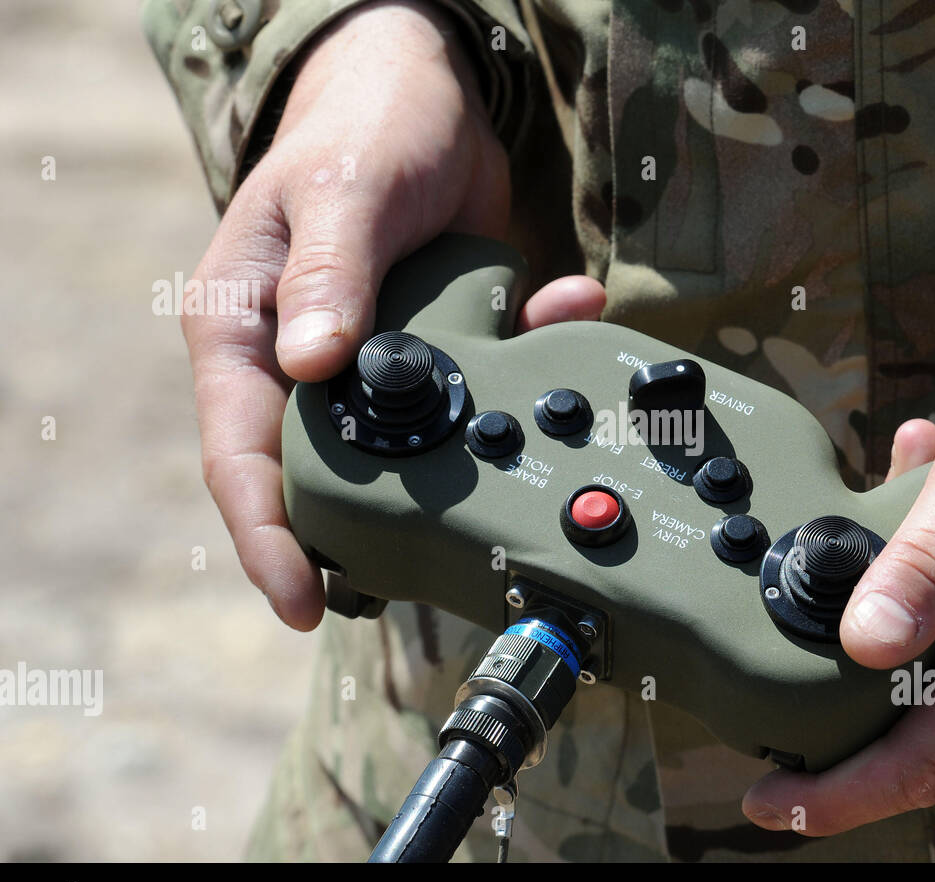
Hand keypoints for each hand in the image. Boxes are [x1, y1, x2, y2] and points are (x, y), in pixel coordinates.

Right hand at [181, 1, 604, 629]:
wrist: (432, 96)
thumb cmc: (362, 132)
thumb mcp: (342, 195)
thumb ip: (329, 276)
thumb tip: (315, 364)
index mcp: (245, 331)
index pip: (238, 454)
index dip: (266, 537)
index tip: (301, 602)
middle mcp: (304, 361)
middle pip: (323, 478)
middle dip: (369, 536)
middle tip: (423, 581)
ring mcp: (376, 365)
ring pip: (409, 451)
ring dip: (468, 464)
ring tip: (517, 484)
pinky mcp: (440, 352)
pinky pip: (481, 386)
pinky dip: (528, 366)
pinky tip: (566, 316)